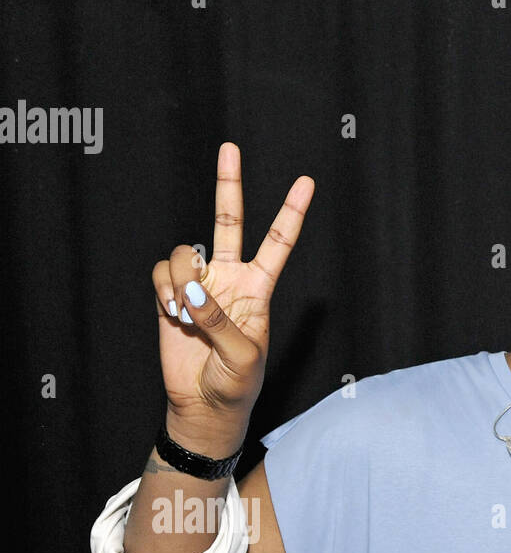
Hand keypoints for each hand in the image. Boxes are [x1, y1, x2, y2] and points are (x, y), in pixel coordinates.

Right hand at [151, 142, 313, 456]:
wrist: (204, 405)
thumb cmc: (236, 384)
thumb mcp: (242, 356)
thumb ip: (220, 320)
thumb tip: (193, 290)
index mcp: (259, 290)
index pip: (278, 244)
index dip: (291, 214)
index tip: (306, 182)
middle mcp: (229, 279)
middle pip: (229, 222)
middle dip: (229, 184)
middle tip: (231, 147)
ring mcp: (199, 285)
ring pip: (184, 253)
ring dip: (180, 279)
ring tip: (184, 312)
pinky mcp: (170, 295)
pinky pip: (162, 273)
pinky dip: (164, 289)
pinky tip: (173, 313)